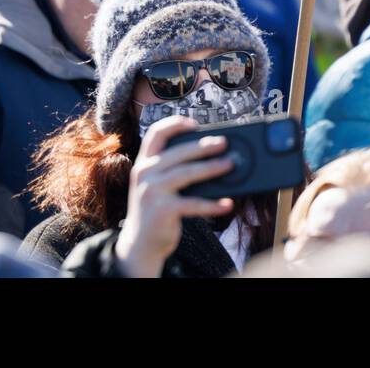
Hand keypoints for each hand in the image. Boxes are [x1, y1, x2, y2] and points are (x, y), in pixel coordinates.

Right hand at [113, 117, 233, 277]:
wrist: (140, 244)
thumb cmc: (156, 210)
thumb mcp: (157, 186)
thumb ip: (172, 170)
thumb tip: (210, 158)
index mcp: (144, 163)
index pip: (156, 133)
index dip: (175, 124)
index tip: (195, 124)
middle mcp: (145, 173)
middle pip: (177, 152)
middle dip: (203, 145)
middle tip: (223, 143)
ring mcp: (152, 191)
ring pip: (187, 173)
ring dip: (211, 168)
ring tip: (229, 165)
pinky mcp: (163, 210)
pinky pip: (193, 203)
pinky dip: (212, 204)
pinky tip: (227, 204)